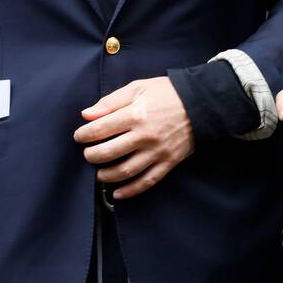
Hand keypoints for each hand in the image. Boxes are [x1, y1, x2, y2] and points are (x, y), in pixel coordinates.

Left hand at [73, 77, 193, 199]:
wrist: (202, 104)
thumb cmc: (167, 93)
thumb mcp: (138, 88)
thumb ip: (111, 101)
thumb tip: (87, 115)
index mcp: (135, 114)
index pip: (100, 129)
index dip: (84, 135)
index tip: (80, 136)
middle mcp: (145, 136)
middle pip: (109, 153)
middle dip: (92, 156)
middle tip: (87, 154)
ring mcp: (157, 152)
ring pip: (125, 171)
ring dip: (107, 175)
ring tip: (99, 173)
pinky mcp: (168, 162)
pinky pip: (147, 181)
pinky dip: (130, 191)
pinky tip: (117, 194)